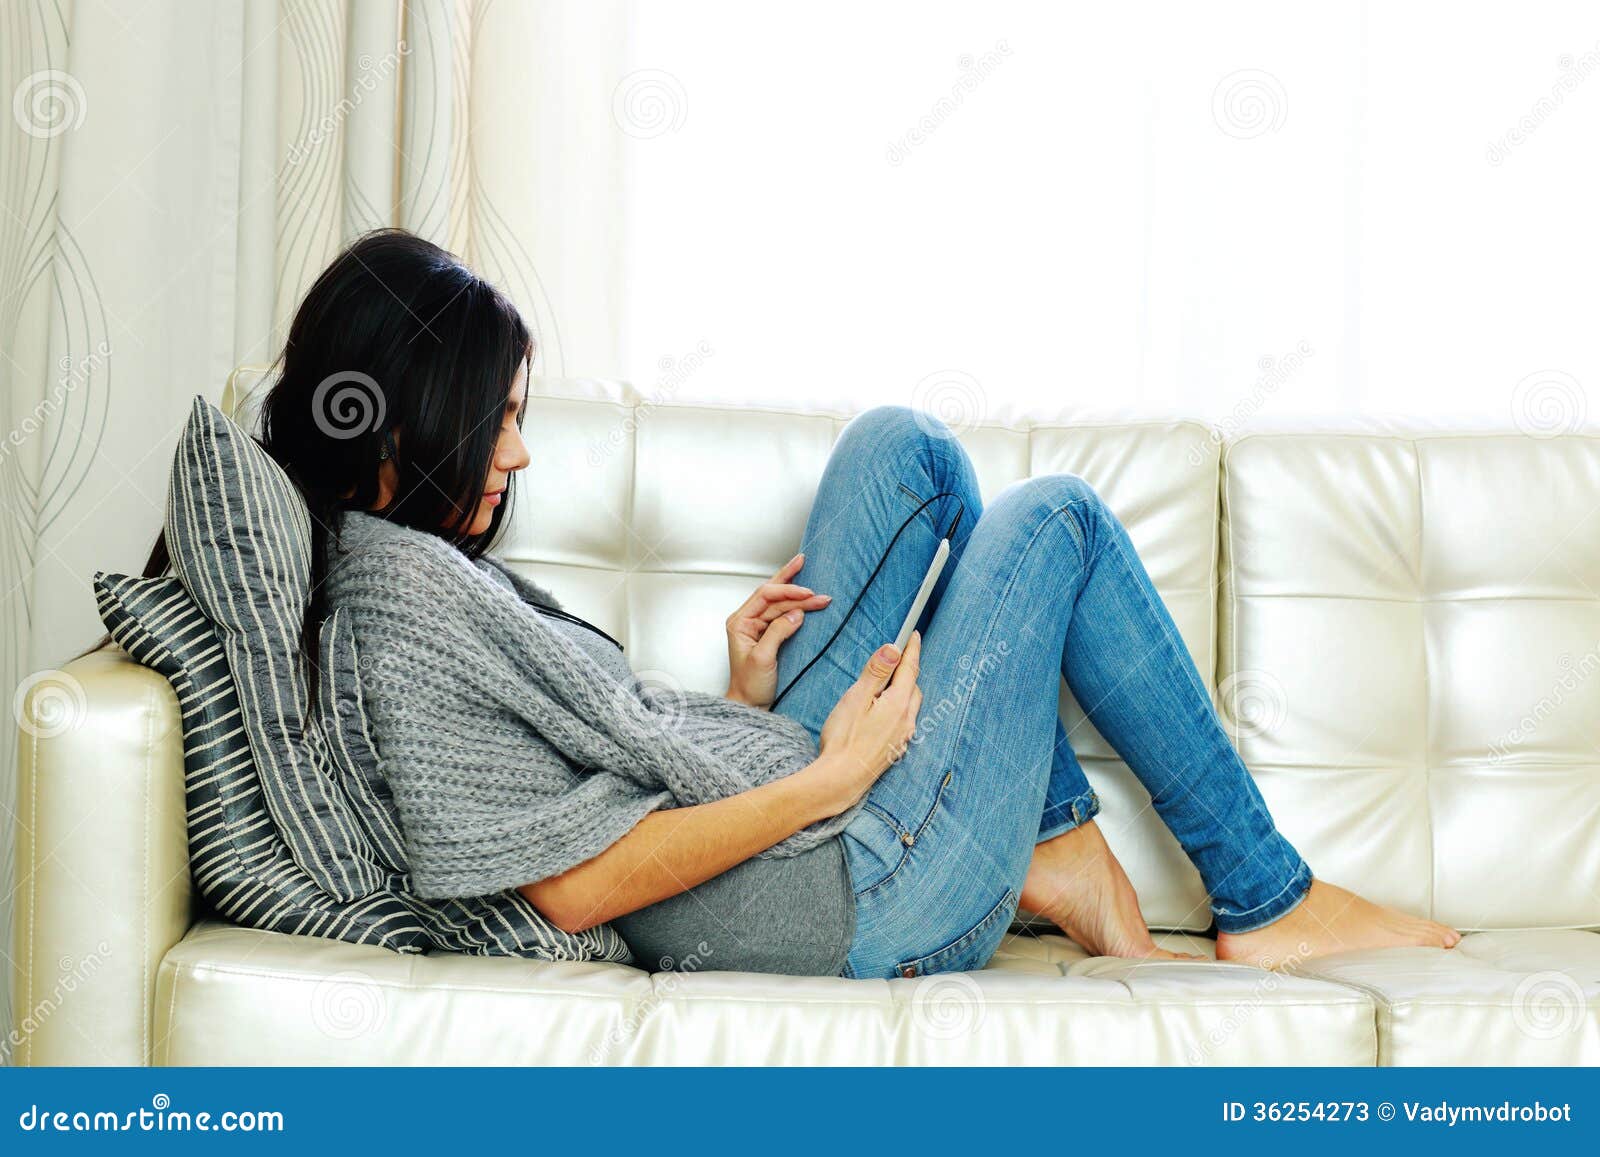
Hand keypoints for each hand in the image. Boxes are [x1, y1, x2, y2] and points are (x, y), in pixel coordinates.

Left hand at [724, 552, 831, 707]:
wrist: (749, 705)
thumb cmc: (749, 686)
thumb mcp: (763, 658)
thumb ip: (777, 632)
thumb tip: (796, 613)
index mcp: (739, 622)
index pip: (764, 596)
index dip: (787, 591)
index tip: (807, 592)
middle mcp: (747, 621)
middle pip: (772, 594)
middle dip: (792, 582)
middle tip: (805, 563)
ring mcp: (758, 627)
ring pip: (780, 604)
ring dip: (800, 598)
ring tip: (818, 592)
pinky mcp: (769, 635)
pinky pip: (783, 614)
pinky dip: (797, 606)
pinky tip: (805, 598)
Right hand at [813, 630, 922, 812]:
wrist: (841, 779)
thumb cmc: (845, 739)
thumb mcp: (857, 698)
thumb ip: (876, 673)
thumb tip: (893, 650)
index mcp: (898, 704)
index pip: (909, 669)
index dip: (911, 649)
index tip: (913, 634)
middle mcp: (906, 720)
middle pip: (912, 687)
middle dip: (907, 670)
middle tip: (896, 658)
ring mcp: (902, 737)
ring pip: (910, 705)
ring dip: (903, 690)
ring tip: (887, 684)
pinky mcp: (895, 749)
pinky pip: (904, 720)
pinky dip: (898, 708)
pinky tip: (883, 712)